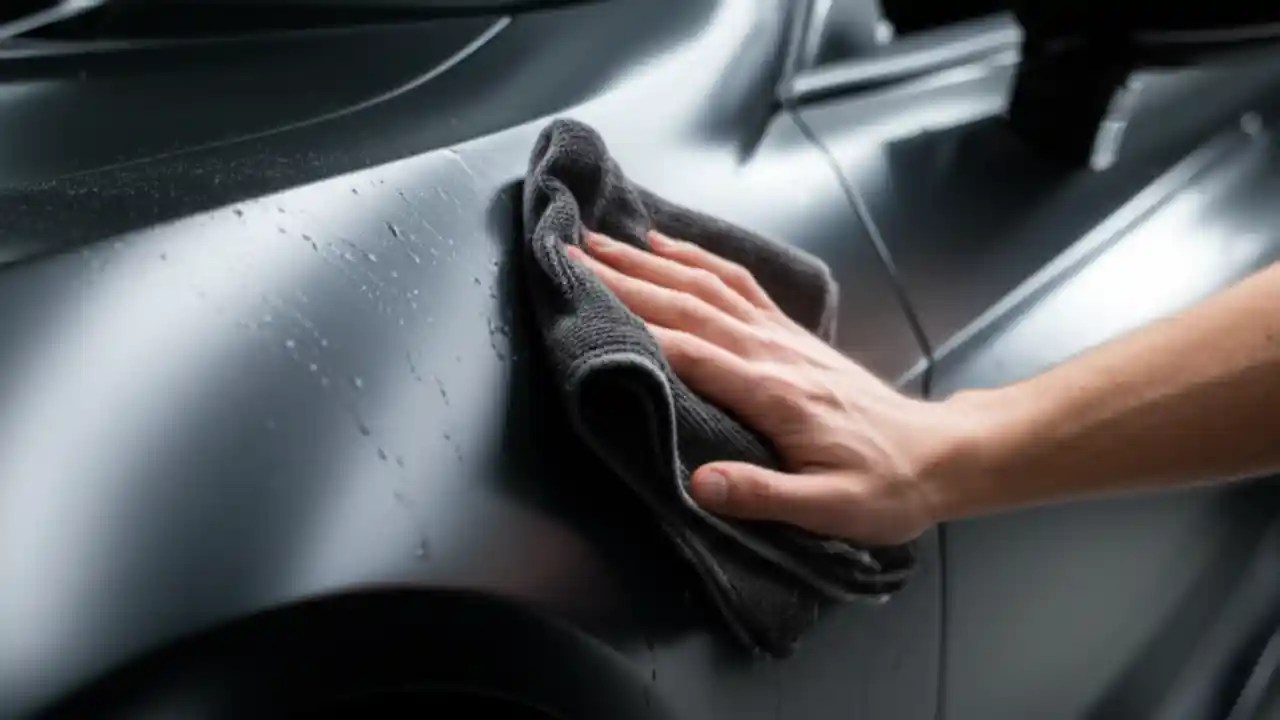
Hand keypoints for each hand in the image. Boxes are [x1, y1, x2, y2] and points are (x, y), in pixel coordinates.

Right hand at [566, 230, 977, 544]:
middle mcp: (772, 351)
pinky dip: (698, 257)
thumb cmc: (883, 487)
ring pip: (706, 285)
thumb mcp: (831, 509)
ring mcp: (781, 336)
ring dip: (650, 260)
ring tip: (600, 240)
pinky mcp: (789, 332)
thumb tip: (698, 485)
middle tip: (569, 254)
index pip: (689, 350)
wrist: (937, 454)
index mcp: (773, 393)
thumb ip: (764, 496)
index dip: (633, 324)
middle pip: (686, 305)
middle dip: (624, 278)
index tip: (582, 300)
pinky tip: (668, 244)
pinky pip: (737, 283)